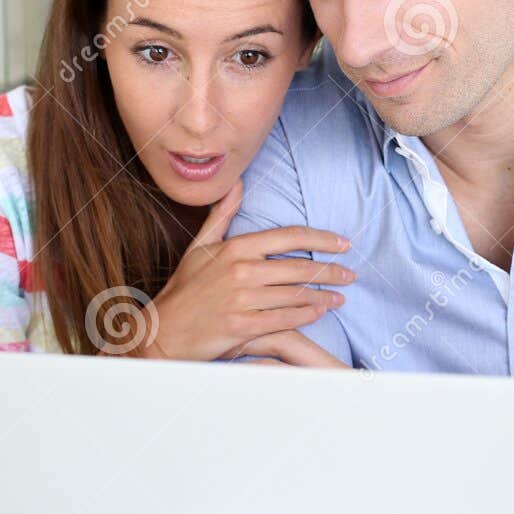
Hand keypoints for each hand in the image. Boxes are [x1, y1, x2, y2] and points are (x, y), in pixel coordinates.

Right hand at [138, 181, 353, 362]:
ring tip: (339, 297)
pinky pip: (285, 319)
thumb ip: (222, 214)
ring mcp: (242, 299)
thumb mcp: (199, 246)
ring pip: (296, 295)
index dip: (322, 238)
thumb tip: (238, 183)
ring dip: (323, 296)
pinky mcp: (242, 326)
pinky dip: (306, 316)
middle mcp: (241, 270)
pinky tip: (319, 313)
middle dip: (331, 271)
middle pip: (300, 267)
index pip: (289, 236)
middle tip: (350, 275)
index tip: (343, 244)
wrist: (162, 330)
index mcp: (235, 247)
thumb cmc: (184, 289)